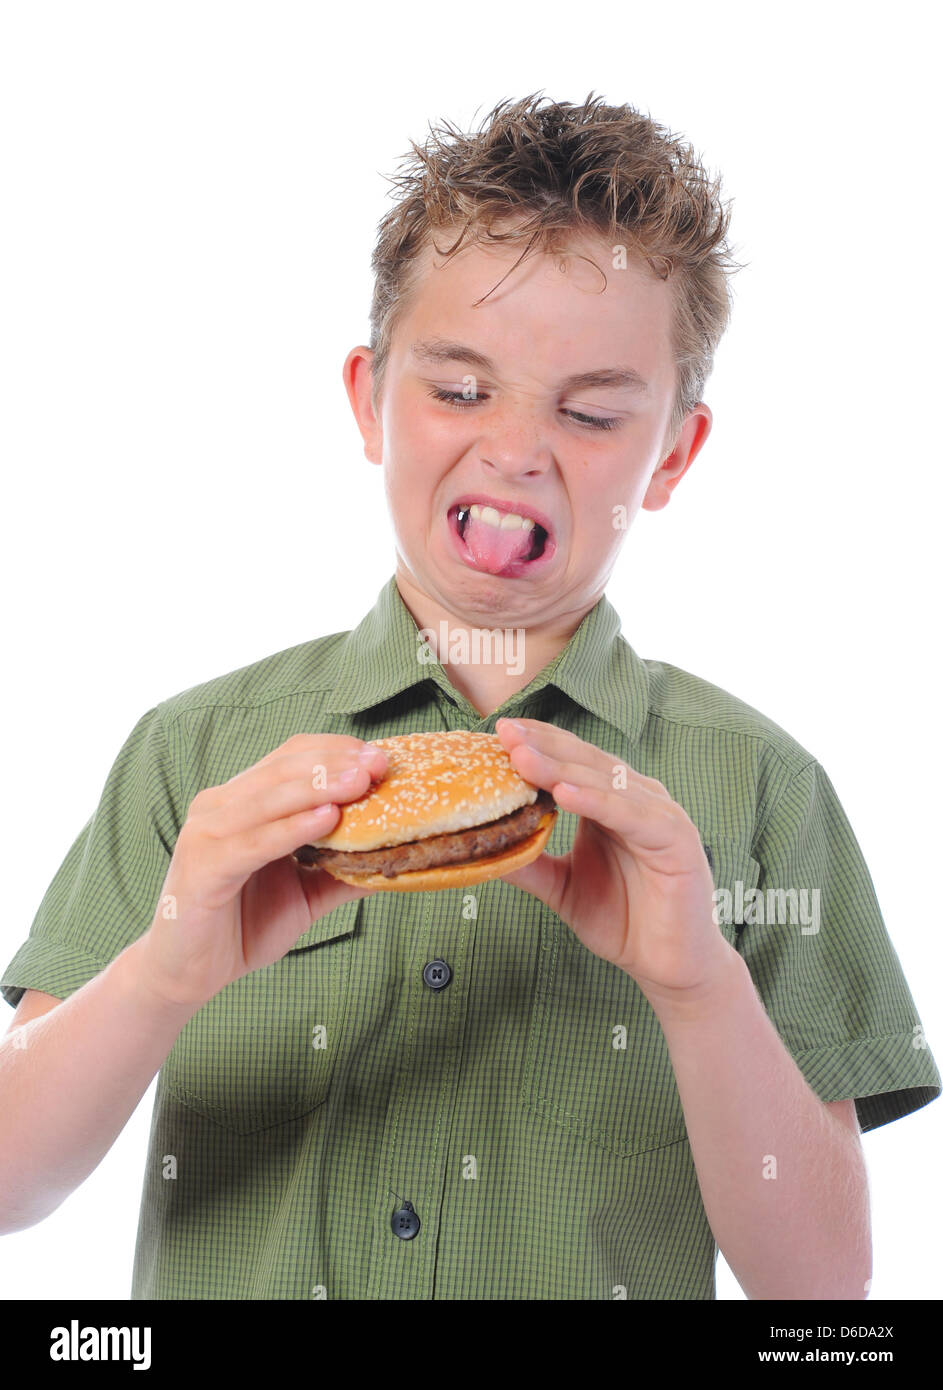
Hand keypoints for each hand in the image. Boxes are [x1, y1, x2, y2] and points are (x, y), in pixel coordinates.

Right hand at [138, 734, 387, 1007]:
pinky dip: (291, 829)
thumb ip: (344, 869)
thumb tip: (399, 856)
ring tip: (360, 783)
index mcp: (243, 801)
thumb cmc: (243, 925)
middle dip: (336, 763)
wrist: (187, 973)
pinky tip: (326, 821)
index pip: (292, 757)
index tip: (381, 757)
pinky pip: (254, 842)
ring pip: (269, 799)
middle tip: (378, 764)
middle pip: (283, 769)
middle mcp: (220, 806)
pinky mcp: (203, 867)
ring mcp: (207, 833)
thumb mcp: (307, 892)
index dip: (337, 751)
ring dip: (319, 786)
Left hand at [494, 717, 733, 1003]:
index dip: (537, 744)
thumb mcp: (562, 886)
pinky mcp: (677, 839)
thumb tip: (479, 846)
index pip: (571, 760)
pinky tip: (566, 795)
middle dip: (542, 746)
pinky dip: (599, 802)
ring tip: (523, 759)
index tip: (497, 733)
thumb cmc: (623, 919)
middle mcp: (636, 799)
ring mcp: (659, 815)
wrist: (668, 964)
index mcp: (611, 802)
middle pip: (584, 762)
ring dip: (561, 768)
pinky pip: (632, 815)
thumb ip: (528, 862)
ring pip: (604, 782)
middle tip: (504, 733)